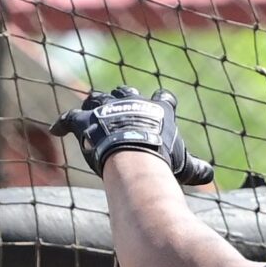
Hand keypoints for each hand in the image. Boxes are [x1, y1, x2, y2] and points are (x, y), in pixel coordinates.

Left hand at [50, 88, 215, 185]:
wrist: (134, 157)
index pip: (165, 98)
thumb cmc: (161, 160)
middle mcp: (133, 102)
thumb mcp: (183, 166)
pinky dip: (63, 123)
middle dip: (125, 97)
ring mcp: (107, 108)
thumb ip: (196, 168)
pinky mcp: (86, 120)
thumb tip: (209, 174)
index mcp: (159, 110)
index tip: (164, 104)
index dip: (164, 101)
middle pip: (127, 92)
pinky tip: (57, 129)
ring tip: (90, 109)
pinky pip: (70, 118)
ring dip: (95, 103)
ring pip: (98, 98)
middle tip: (123, 105)